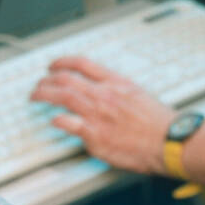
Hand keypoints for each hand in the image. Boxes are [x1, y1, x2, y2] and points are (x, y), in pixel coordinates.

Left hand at [30, 56, 174, 175]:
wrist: (170, 141)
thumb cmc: (159, 124)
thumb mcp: (138, 95)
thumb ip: (117, 91)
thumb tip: (102, 93)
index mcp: (116, 82)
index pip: (82, 63)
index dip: (62, 62)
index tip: (53, 65)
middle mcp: (104, 94)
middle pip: (66, 78)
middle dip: (46, 79)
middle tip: (39, 84)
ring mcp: (98, 114)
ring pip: (62, 96)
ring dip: (43, 95)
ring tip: (35, 97)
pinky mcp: (95, 135)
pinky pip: (66, 123)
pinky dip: (56, 120)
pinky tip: (52, 120)